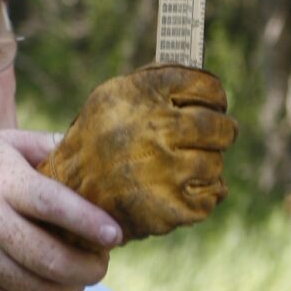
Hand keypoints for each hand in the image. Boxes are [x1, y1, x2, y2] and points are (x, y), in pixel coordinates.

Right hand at [0, 129, 122, 290]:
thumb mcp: (2, 146)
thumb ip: (46, 146)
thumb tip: (94, 148)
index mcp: (3, 182)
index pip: (54, 204)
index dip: (88, 222)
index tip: (116, 235)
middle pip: (50, 257)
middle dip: (87, 268)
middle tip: (102, 266)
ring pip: (35, 285)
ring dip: (68, 289)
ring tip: (82, 280)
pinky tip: (51, 287)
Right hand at [41, 65, 235, 239]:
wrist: (69, 194)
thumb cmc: (99, 140)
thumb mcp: (116, 96)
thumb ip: (157, 83)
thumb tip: (207, 84)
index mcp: (142, 94)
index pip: (206, 86)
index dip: (214, 96)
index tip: (213, 104)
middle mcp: (154, 128)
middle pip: (218, 126)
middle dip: (221, 132)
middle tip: (214, 137)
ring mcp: (164, 170)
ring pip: (215, 163)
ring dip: (206, 166)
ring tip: (182, 167)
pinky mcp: (170, 207)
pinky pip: (212, 196)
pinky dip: (204, 194)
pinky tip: (182, 190)